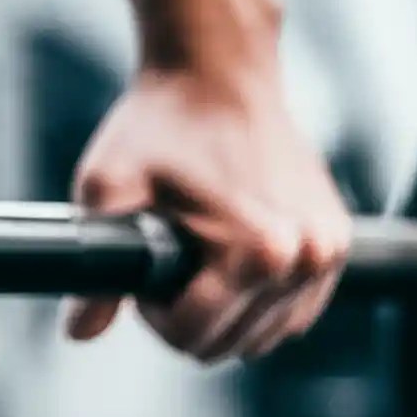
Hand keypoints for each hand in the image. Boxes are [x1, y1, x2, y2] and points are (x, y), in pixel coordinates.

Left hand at [65, 67, 350, 362]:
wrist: (215, 72)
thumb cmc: (160, 123)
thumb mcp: (106, 190)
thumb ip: (93, 272)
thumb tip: (79, 333)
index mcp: (258, 253)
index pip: (191, 336)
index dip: (151, 310)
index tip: (144, 261)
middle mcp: (307, 258)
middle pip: (229, 343)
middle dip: (185, 311)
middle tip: (166, 251)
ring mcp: (329, 253)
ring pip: (261, 335)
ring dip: (222, 308)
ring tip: (195, 247)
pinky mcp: (338, 242)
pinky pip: (291, 311)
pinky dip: (255, 300)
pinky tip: (226, 256)